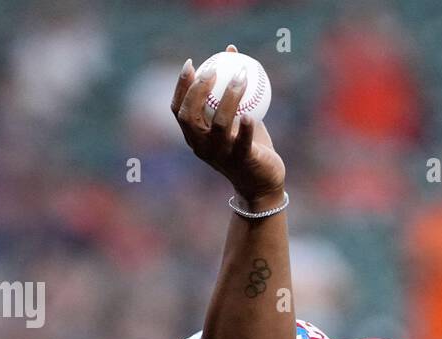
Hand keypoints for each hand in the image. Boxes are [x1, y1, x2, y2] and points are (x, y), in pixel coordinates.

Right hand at [172, 45, 285, 205]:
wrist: (262, 183)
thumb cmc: (249, 145)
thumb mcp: (239, 114)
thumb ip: (233, 88)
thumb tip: (231, 51)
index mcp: (195, 137)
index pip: (179, 109)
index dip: (181, 86)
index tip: (191, 64)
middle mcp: (202, 146)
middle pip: (190, 116)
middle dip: (198, 90)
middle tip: (213, 70)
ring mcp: (221, 155)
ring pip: (219, 125)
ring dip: (229, 99)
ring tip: (241, 78)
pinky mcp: (242, 162)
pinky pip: (243, 142)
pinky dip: (245, 127)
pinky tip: (250, 112)